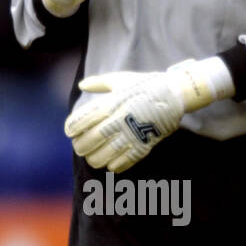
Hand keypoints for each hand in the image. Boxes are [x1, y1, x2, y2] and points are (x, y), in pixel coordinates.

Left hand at [64, 60, 215, 171]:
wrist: (174, 95)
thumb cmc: (146, 86)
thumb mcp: (121, 80)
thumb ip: (99, 83)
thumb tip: (82, 85)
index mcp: (110, 104)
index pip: (81, 121)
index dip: (72, 128)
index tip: (70, 131)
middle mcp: (117, 121)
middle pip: (88, 142)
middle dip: (80, 147)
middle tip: (80, 146)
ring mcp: (130, 136)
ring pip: (101, 157)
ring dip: (93, 159)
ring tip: (93, 156)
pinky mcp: (142, 147)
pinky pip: (120, 164)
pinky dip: (112, 165)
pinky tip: (111, 161)